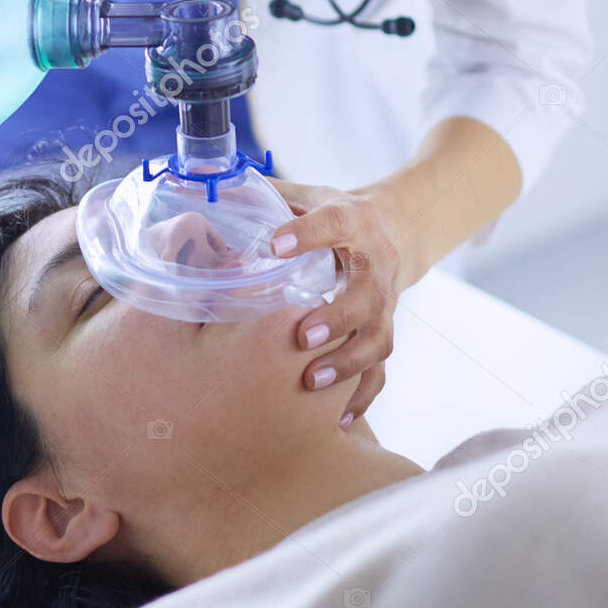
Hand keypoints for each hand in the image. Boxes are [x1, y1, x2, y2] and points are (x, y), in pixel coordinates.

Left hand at [269, 181, 403, 424]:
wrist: (400, 228)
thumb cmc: (335, 215)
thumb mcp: (308, 193)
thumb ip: (265, 195)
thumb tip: (207, 188)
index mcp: (354, 220)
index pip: (334, 222)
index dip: (307, 233)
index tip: (274, 246)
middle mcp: (376, 264)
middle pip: (366, 295)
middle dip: (336, 317)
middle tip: (301, 336)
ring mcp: (386, 304)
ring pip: (378, 338)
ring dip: (348, 362)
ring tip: (313, 382)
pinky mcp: (386, 330)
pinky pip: (381, 369)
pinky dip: (363, 395)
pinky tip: (338, 419)